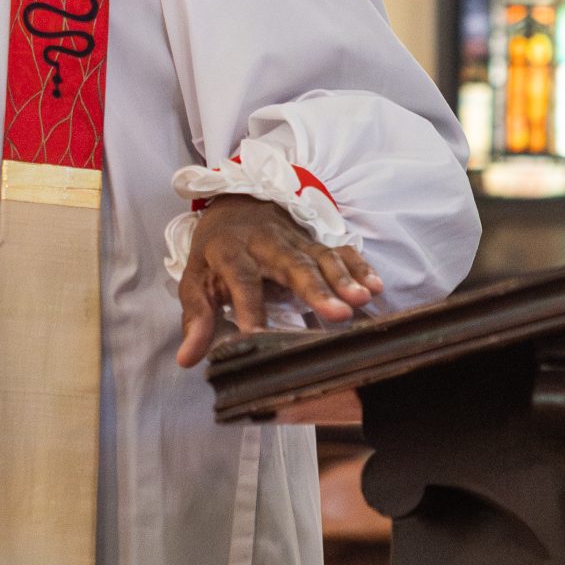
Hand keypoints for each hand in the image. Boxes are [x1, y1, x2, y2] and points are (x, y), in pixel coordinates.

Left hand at [175, 196, 381, 368]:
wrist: (234, 205)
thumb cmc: (215, 253)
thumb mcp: (195, 280)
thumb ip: (196, 318)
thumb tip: (188, 359)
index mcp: (231, 252)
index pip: (241, 281)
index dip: (249, 308)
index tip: (257, 336)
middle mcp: (267, 244)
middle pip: (292, 264)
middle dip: (316, 288)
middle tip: (338, 313)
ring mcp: (295, 241)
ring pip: (321, 258)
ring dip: (344, 278)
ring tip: (363, 300)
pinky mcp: (315, 243)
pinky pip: (340, 252)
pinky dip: (359, 267)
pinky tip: (376, 287)